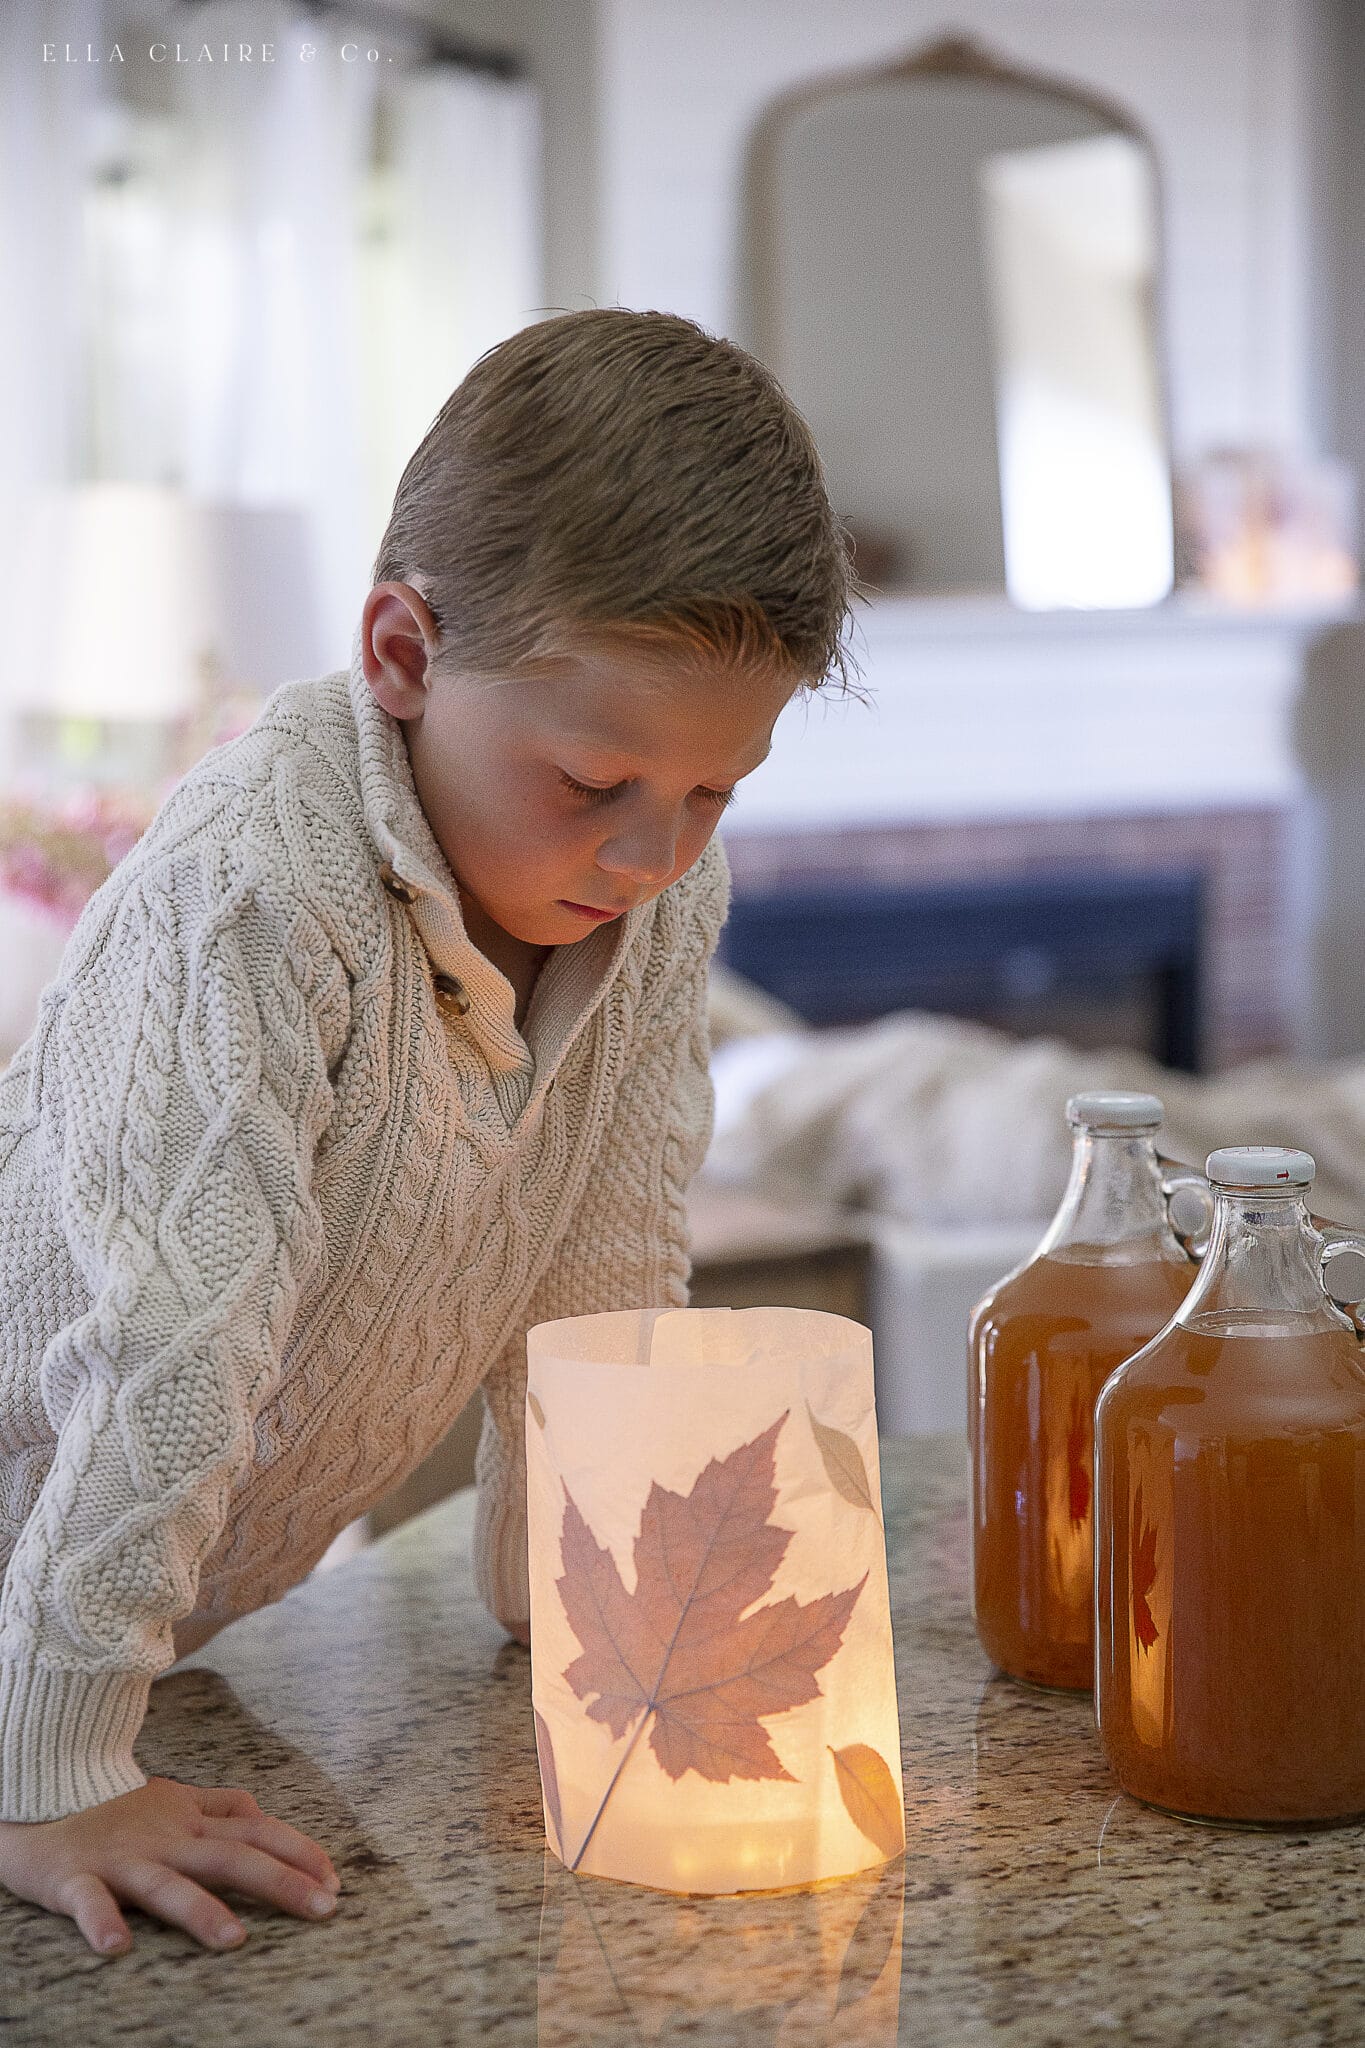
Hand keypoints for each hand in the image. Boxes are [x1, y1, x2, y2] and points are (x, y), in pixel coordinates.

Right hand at [0, 1775, 342, 1956]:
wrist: (38, 1791)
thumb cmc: (114, 1804)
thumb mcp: (174, 1798)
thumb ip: (220, 1806)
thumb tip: (264, 1815)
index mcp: (190, 1823)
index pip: (257, 1833)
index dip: (300, 1853)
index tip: (337, 1881)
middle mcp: (165, 1839)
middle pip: (230, 1859)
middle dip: (280, 1882)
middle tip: (323, 1909)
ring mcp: (121, 1859)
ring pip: (165, 1885)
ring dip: (199, 1910)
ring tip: (234, 1939)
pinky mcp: (74, 1879)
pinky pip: (88, 1903)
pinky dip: (101, 1922)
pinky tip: (117, 1947)